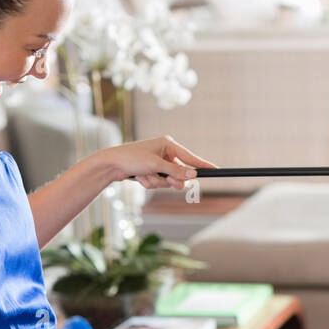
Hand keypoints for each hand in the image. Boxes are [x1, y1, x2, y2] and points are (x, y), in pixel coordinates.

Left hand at [100, 135, 217, 189]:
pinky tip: (139, 178)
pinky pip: (158, 183)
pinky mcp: (151, 172)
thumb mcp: (156, 165)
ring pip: (168, 181)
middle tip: (168, 182)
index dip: (203, 165)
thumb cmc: (132, 159)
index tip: (216, 170)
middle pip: (180, 173)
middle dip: (172, 180)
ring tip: (145, 176)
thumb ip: (176, 171)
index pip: (190, 157)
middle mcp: (164, 153)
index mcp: (168, 144)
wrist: (111, 165)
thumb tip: (193, 174)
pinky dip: (150, 184)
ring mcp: (158, 164)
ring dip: (157, 182)